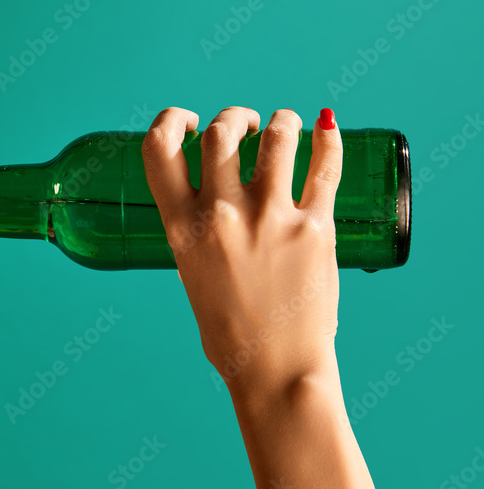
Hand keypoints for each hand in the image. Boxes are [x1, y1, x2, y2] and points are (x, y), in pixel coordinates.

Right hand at [141, 106, 342, 397]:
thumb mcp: (192, 276)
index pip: (159, 149)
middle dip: (234, 117)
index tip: (188, 121)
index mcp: (182, 229)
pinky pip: (326, 168)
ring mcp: (271, 218)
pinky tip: (328, 128)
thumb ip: (197, 236)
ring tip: (285, 124)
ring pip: (277, 137)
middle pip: (220, 133)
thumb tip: (211, 210)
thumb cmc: (230, 334)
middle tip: (246, 124)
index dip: (170, 120)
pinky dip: (329, 139)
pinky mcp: (316, 229)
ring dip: (280, 121)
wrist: (276, 370)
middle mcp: (222, 215)